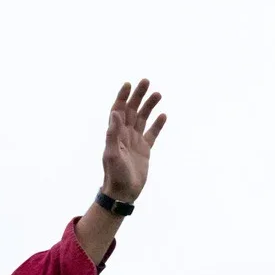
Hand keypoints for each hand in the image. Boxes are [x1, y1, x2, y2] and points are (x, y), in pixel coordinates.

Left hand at [101, 79, 166, 202]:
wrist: (123, 193)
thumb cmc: (115, 174)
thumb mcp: (112, 154)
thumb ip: (112, 133)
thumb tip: (115, 113)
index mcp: (115, 134)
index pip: (118, 110)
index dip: (123, 97)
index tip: (129, 84)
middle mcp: (124, 135)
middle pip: (132, 110)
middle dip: (138, 96)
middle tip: (146, 81)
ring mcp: (135, 142)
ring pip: (143, 119)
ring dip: (149, 106)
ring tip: (158, 94)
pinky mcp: (144, 150)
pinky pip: (152, 134)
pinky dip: (157, 124)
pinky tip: (163, 115)